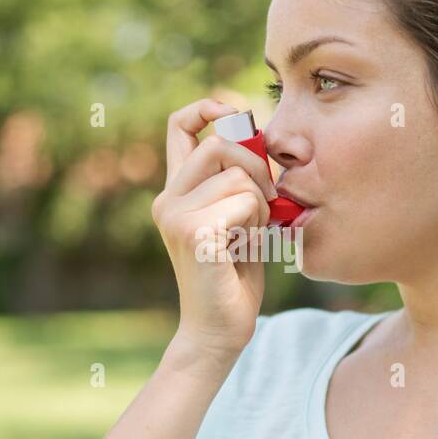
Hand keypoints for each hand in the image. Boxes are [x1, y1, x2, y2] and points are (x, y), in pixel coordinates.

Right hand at [151, 98, 278, 356]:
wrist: (219, 329)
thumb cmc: (235, 276)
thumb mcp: (239, 217)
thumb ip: (239, 181)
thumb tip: (257, 136)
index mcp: (176, 191)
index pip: (180, 125)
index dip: (208, 108)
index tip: (235, 114)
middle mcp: (168, 199)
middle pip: (219, 144)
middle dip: (256, 165)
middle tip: (269, 200)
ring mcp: (176, 215)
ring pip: (237, 176)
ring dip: (259, 203)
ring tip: (250, 235)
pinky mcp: (194, 232)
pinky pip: (244, 202)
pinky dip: (256, 224)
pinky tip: (244, 249)